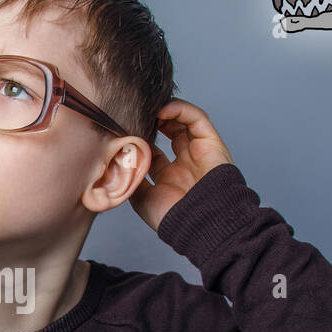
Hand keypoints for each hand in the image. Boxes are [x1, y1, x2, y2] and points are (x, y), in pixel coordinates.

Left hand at [129, 99, 233, 231]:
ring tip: (149, 108)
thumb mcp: (141, 198)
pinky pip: (198, 119)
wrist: (198, 223)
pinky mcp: (212, 143)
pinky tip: (164, 110)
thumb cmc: (172, 217)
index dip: (141, 137)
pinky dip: (181, 109)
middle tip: (137, 114)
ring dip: (166, 111)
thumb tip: (118, 159)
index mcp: (169, 177)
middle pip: (169, 133)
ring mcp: (199, 153)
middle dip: (153, 121)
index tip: (125, 129)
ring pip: (184, 121)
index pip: (154, 150)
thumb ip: (132, 177)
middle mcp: (185, 163)